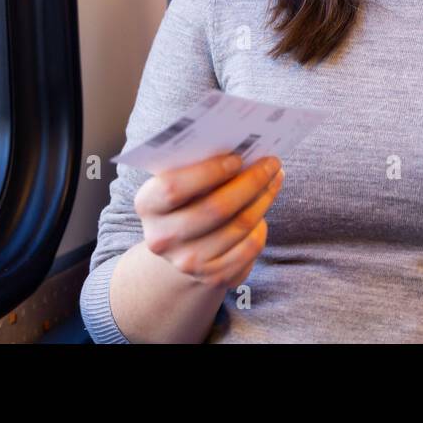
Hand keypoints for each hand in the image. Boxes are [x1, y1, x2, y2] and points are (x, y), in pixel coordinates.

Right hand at [134, 152, 284, 289]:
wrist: (182, 247)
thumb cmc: (188, 199)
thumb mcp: (181, 179)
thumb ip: (199, 163)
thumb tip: (245, 145)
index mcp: (148, 204)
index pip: (174, 187)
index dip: (208, 172)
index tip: (237, 158)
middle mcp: (162, 237)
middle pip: (215, 208)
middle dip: (250, 182)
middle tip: (271, 162)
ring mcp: (186, 262)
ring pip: (238, 226)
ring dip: (263, 198)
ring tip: (274, 178)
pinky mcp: (213, 277)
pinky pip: (249, 247)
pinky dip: (262, 224)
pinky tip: (265, 206)